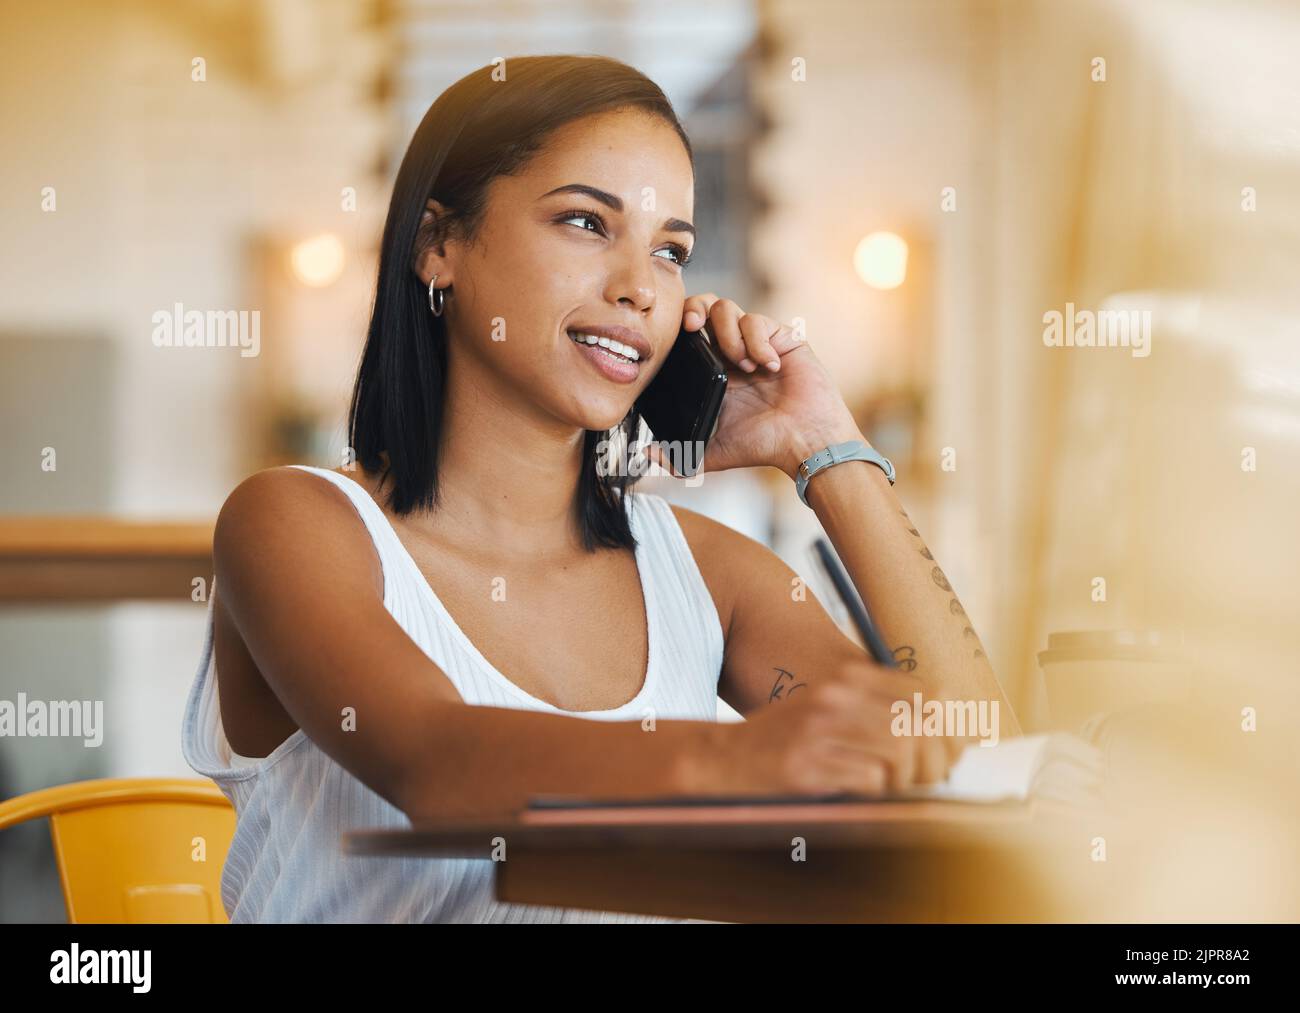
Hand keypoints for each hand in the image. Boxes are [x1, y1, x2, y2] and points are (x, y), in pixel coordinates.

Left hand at [647, 294, 865, 479]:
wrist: (805, 442)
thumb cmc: (763, 446)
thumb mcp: (712, 453)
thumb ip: (679, 456)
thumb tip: (646, 455)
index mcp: (713, 371)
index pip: (688, 332)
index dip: (678, 325)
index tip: (675, 337)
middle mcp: (732, 352)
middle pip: (705, 306)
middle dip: (695, 308)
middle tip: (692, 327)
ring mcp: (757, 342)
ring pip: (729, 308)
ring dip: (729, 334)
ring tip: (742, 366)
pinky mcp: (781, 338)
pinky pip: (759, 321)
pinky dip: (758, 342)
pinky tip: (767, 367)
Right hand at [697, 658, 963, 797]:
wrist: (723, 757)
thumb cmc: (785, 738)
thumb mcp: (828, 705)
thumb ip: (877, 709)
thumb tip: (942, 731)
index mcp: (846, 677)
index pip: (925, 692)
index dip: (948, 725)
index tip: (947, 751)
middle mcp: (835, 696)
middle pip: (918, 725)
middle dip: (933, 760)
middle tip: (927, 779)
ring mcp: (819, 730)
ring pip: (899, 752)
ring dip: (906, 779)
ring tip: (893, 787)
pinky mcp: (805, 765)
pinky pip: (867, 780)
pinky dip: (874, 792)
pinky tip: (861, 792)